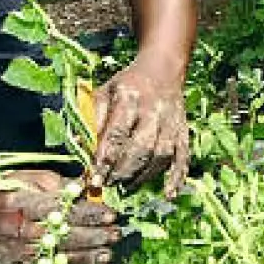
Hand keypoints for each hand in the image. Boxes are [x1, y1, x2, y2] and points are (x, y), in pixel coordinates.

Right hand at [0, 170, 118, 263]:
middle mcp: (15, 230)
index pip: (60, 209)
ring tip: (108, 255)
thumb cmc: (7, 192)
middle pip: (62, 235)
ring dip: (87, 258)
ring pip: (57, 258)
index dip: (88, 213)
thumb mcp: (31, 180)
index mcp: (18, 203)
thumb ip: (61, 185)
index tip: (110, 213)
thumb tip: (91, 186)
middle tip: (116, 234)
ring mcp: (15, 253)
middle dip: (94, 235)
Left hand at [92, 64, 188, 197]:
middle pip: (140, 147)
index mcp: (130, 97)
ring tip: (126, 188)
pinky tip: (168, 193)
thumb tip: (80, 147)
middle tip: (108, 185)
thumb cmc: (127, 85)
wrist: (163, 69)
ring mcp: (171, 122)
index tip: (94, 179)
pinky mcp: (183, 131)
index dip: (105, 159)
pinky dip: (177, 176)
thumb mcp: (104, 92)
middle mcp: (154, 110)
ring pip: (160, 155)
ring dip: (143, 176)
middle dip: (123, 171)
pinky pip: (183, 157)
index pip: (116, 133)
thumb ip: (92, 118)